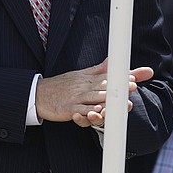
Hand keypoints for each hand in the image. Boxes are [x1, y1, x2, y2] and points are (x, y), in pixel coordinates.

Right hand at [36, 58, 153, 127]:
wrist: (38, 94)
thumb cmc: (63, 85)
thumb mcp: (82, 75)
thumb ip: (101, 70)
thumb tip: (118, 61)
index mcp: (88, 78)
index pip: (107, 77)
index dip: (121, 77)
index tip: (134, 77)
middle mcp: (84, 86)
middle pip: (103, 86)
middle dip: (118, 87)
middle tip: (132, 86)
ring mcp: (76, 97)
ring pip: (94, 98)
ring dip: (107, 98)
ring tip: (120, 100)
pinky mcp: (68, 109)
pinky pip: (80, 110)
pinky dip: (88, 112)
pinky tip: (97, 112)